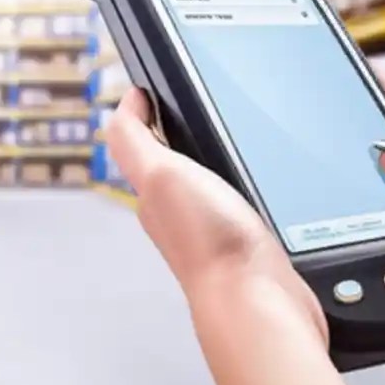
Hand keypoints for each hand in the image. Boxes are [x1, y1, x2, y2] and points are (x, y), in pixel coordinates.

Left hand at [105, 89, 326, 343]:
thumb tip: (125, 101)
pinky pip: (237, 204)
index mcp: (153, 191)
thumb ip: (134, 138)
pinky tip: (259, 180)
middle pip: (169, 162)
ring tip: (229, 134)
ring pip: (205, 182)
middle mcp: (177, 212)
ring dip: (213, 159)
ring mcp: (212, 228)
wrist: (258, 300)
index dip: (143, 110)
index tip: (156, 83)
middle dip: (178, 130)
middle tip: (195, 101)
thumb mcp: (160, 173)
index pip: (138, 142)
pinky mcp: (246, 243)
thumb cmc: (211, 245)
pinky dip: (242, 186)